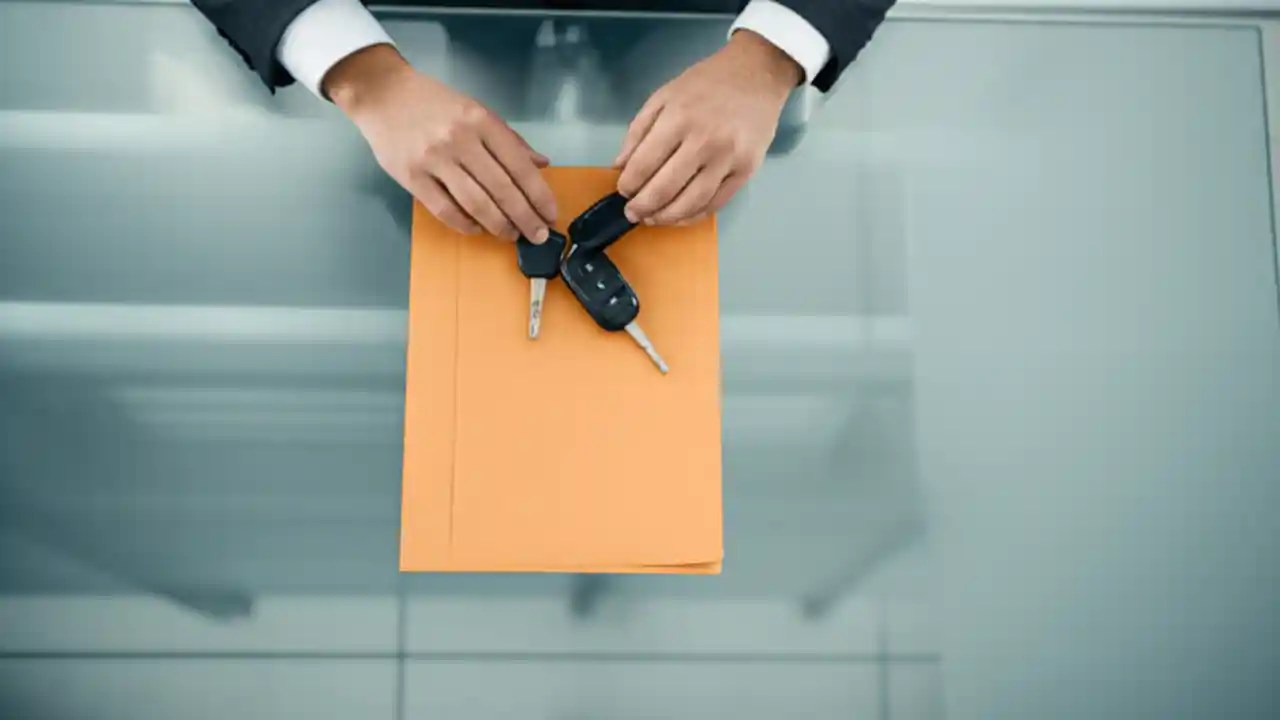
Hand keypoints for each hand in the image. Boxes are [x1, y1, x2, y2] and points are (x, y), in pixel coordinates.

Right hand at [325, 44, 556, 241]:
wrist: (383, 93)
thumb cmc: (434, 103)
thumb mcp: (477, 110)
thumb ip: (509, 139)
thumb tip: (541, 164)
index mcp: (481, 121)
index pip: (519, 166)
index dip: (539, 195)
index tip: (550, 215)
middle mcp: (460, 140)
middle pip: (501, 189)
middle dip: (525, 217)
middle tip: (537, 235)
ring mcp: (434, 160)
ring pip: (476, 203)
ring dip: (499, 225)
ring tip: (511, 234)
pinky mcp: (411, 177)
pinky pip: (445, 210)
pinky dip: (465, 224)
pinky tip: (478, 228)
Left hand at [614, 30, 799, 225]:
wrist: (757, 74)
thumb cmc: (706, 83)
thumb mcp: (664, 95)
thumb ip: (639, 130)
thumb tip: (621, 166)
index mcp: (678, 119)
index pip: (644, 165)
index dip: (628, 185)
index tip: (624, 191)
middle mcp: (704, 142)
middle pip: (665, 189)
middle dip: (642, 206)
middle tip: (633, 212)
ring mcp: (728, 159)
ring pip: (691, 203)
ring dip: (666, 217)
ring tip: (653, 218)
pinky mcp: (746, 171)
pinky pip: (716, 203)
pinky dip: (694, 215)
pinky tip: (680, 216)